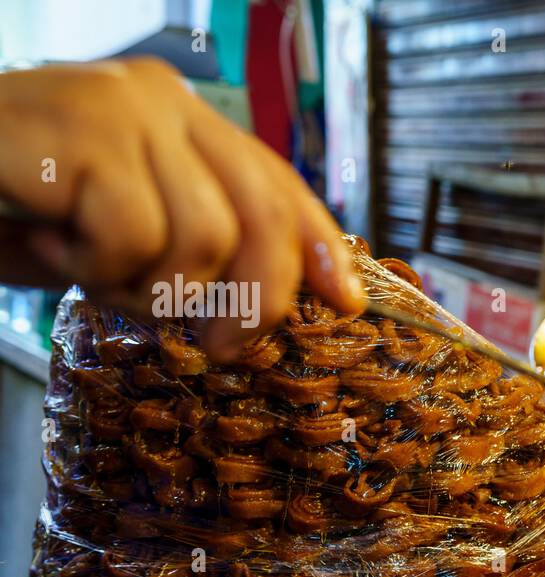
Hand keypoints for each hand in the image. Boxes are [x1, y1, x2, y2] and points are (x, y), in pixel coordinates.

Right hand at [0, 56, 365, 359]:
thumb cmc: (9, 204)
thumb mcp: (111, 235)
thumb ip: (181, 252)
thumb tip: (263, 306)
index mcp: (179, 118)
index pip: (275, 182)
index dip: (319, 245)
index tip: (349, 303)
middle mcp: (162, 102)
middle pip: (260, 214)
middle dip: (256, 297)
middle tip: (218, 346)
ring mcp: (123, 109)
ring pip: (202, 237)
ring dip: (146, 285)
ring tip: (85, 266)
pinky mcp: (81, 130)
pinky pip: (134, 236)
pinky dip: (95, 267)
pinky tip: (48, 241)